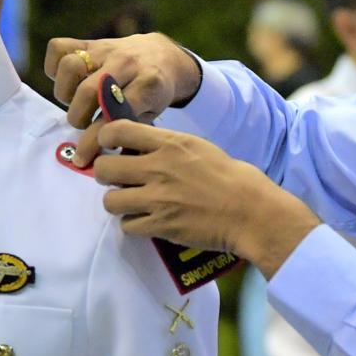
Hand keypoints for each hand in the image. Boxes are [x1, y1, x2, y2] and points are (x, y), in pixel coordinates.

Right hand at [43, 34, 201, 166]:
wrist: (162, 57)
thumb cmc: (153, 93)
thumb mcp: (151, 115)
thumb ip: (127, 133)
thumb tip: (104, 163)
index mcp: (147, 84)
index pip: (113, 115)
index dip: (92, 140)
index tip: (82, 158)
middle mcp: (125, 63)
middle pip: (88, 90)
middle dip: (78, 117)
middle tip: (82, 124)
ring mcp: (106, 49)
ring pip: (71, 66)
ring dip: (65, 92)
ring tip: (74, 103)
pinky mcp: (89, 42)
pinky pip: (60, 48)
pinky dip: (55, 67)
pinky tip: (68, 82)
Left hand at [95, 121, 319, 276]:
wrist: (251, 212)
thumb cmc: (231, 178)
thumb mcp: (198, 148)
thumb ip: (167, 146)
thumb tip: (139, 147)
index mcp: (170, 144)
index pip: (117, 130)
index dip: (105, 137)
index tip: (108, 145)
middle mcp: (158, 168)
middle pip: (104, 169)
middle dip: (106, 175)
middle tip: (118, 180)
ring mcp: (158, 199)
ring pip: (110, 201)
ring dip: (118, 203)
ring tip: (132, 203)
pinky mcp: (161, 226)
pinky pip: (127, 226)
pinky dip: (134, 225)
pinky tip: (147, 220)